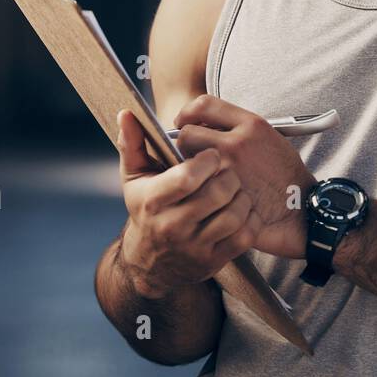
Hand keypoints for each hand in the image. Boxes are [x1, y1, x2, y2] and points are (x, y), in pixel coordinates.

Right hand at [114, 109, 262, 296]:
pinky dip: (250, 220)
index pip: (188, 177)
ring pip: (234, 214)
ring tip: (235, 189)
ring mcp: (194, 247)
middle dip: (228, 175)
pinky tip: (243, 210)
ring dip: (242, 197)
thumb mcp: (134, 177)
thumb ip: (132, 143)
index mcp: (153, 201)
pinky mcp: (214, 261)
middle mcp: (172, 226)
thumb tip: (127, 112)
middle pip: (217, 193)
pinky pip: (244, 237)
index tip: (212, 154)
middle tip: (227, 170)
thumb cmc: (145, 209)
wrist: (150, 264)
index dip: (207, 160)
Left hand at [172, 95, 316, 259]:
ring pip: (186, 162)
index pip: (204, 105)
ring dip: (187, 167)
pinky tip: (203, 192)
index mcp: (251, 125)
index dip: (187, 113)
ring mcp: (229, 171)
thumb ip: (237, 127)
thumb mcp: (268, 137)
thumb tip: (202, 124)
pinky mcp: (223, 195)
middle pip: (187, 134)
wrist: (302, 207)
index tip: (183, 121)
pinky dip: (195, 188)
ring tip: (198, 174)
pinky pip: (195, 187)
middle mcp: (238, 144)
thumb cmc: (284, 174)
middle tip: (189, 153)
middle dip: (184, 143)